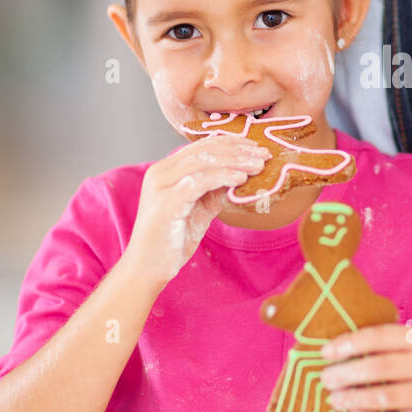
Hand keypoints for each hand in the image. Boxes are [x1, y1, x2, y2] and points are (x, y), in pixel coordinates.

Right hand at [125, 133, 267, 287]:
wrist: (148, 268)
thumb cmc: (172, 239)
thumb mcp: (200, 209)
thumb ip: (215, 191)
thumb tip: (241, 176)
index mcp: (166, 170)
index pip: (201, 146)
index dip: (231, 143)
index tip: (255, 147)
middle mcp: (160, 172)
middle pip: (204, 150)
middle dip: (238, 150)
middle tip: (264, 154)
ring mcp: (161, 186)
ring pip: (203, 161)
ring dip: (235, 161)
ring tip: (258, 165)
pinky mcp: (166, 202)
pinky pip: (198, 181)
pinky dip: (222, 176)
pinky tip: (240, 178)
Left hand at [320, 324, 411, 411]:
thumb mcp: (409, 348)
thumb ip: (381, 345)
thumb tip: (334, 349)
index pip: (380, 337)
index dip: (350, 343)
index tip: (325, 353)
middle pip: (380, 367)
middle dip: (347, 373)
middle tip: (326, 379)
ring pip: (386, 396)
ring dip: (354, 398)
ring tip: (334, 399)